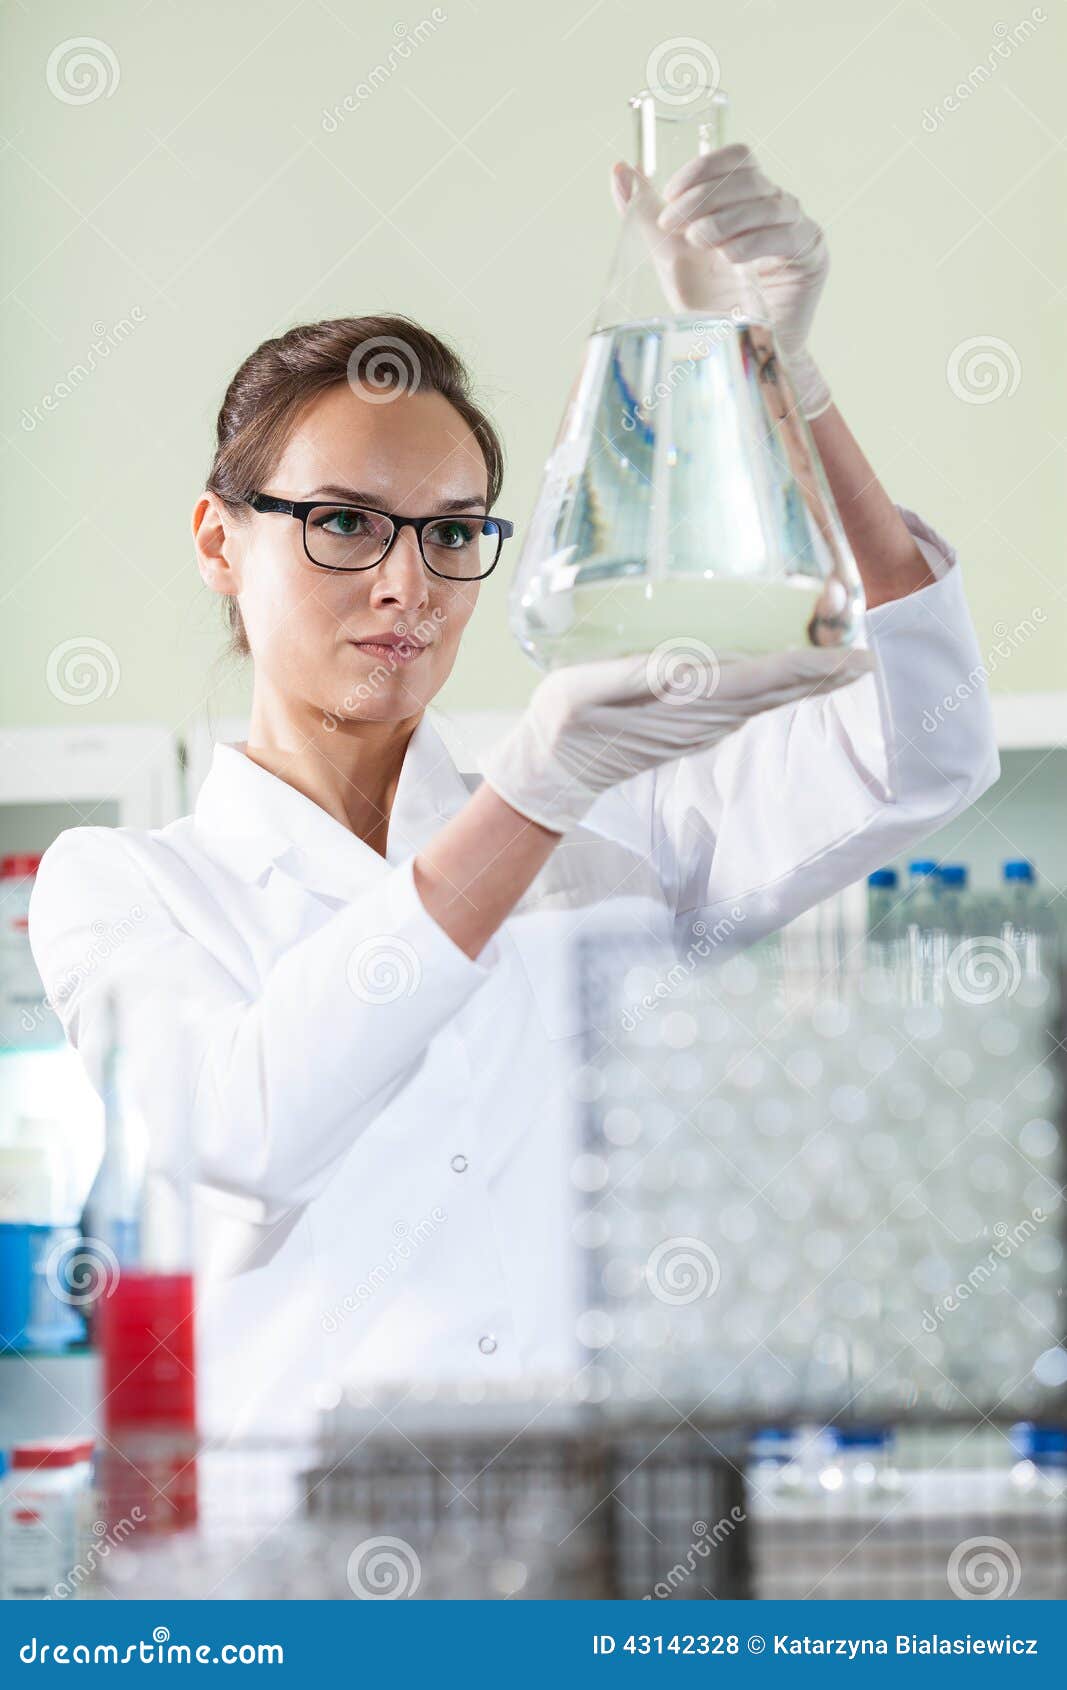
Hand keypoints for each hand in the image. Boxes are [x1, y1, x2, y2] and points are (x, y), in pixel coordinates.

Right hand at [479, 645, 873, 834]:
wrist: (551, 772)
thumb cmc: (561, 724)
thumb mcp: (584, 690)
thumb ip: (636, 675)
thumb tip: (689, 663)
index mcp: (687, 704)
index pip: (765, 680)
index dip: (814, 667)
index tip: (857, 657)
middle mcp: (707, 719)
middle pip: (781, 691)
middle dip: (827, 673)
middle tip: (871, 652)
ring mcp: (703, 727)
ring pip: (771, 699)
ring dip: (809, 680)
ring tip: (846, 656)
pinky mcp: (693, 726)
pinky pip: (750, 702)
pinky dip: (781, 686)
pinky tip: (793, 671)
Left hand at [612, 144, 831, 418]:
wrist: (738, 354)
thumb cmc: (709, 305)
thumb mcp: (670, 255)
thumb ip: (647, 214)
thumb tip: (619, 169)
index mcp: (746, 199)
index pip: (737, 157)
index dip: (703, 169)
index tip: (669, 197)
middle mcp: (776, 206)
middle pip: (747, 176)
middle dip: (703, 196)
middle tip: (673, 225)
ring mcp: (797, 228)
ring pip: (765, 202)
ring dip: (723, 219)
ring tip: (697, 243)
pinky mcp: (811, 256)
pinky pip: (784, 235)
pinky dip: (751, 242)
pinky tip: (729, 258)